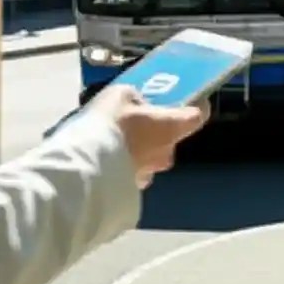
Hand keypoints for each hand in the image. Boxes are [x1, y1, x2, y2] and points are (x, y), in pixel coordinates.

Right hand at [86, 85, 210, 188]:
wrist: (84, 166)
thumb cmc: (111, 124)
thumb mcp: (122, 95)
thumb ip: (136, 99)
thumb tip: (138, 105)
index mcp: (173, 127)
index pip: (198, 116)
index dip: (195, 106)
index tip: (188, 100)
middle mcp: (167, 153)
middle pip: (171, 138)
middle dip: (157, 129)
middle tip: (138, 118)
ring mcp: (151, 173)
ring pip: (151, 156)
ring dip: (140, 148)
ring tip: (116, 139)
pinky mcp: (131, 188)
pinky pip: (133, 171)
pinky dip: (125, 164)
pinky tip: (107, 157)